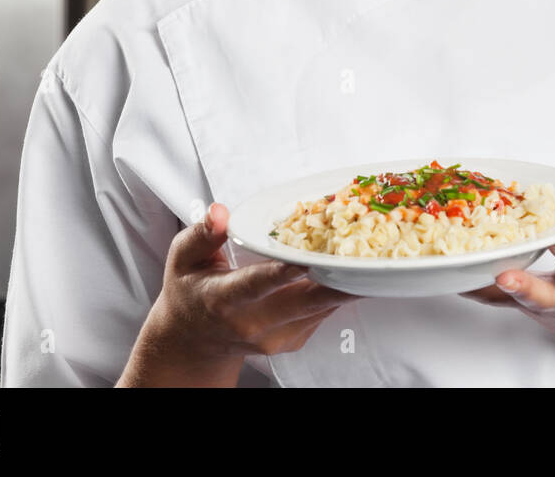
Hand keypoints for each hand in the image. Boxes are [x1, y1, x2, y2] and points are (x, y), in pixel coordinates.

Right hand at [118, 202, 357, 386]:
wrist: (193, 341)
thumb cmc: (190, 291)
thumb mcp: (183, 258)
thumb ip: (202, 234)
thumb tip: (220, 212)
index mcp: (223, 299)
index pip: (258, 284)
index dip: (285, 271)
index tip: (310, 256)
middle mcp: (252, 323)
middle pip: (303, 301)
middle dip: (337, 279)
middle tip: (367, 257)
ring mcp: (274, 337)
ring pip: (319, 309)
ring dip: (346, 283)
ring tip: (371, 257)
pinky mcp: (292, 342)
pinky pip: (321, 314)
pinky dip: (337, 291)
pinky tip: (348, 269)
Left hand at [460, 172, 554, 356]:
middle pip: (541, 295)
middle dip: (523, 288)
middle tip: (504, 276)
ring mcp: (540, 308)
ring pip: (509, 299)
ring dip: (486, 284)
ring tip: (460, 268)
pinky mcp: (522, 308)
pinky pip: (495, 299)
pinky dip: (474, 286)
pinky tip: (451, 273)